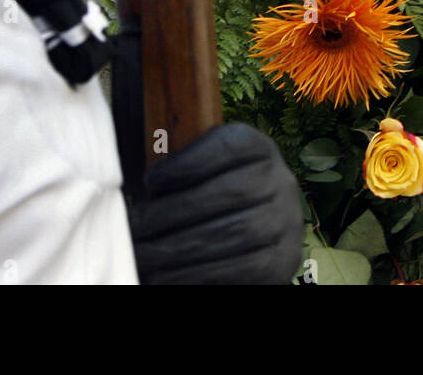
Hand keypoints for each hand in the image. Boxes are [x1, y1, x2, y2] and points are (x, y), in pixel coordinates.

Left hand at [128, 122, 302, 283]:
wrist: (252, 233)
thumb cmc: (211, 198)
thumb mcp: (202, 172)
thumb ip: (180, 168)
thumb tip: (143, 184)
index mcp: (259, 149)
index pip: (230, 146)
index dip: (189, 162)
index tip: (150, 180)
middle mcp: (281, 182)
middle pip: (229, 193)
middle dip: (173, 213)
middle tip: (134, 228)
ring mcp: (287, 223)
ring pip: (234, 234)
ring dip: (180, 249)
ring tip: (143, 256)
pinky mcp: (283, 263)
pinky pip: (242, 271)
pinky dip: (198, 276)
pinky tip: (166, 277)